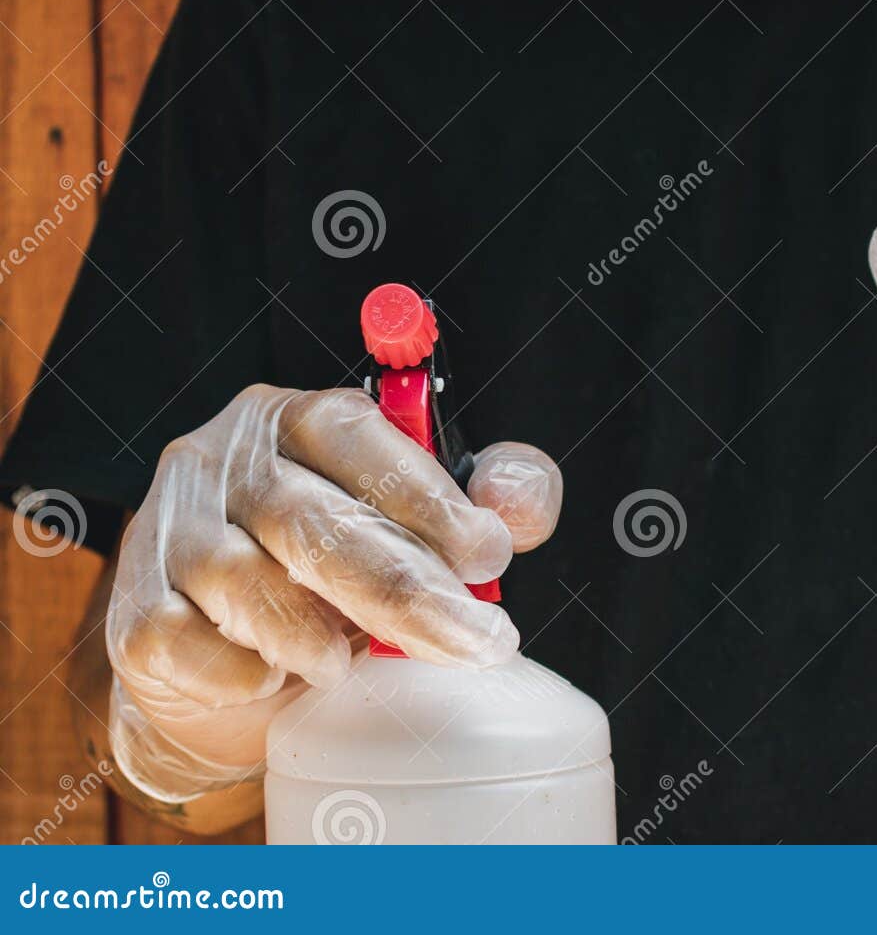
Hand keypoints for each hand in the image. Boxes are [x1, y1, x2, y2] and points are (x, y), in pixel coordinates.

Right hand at [105, 384, 562, 800]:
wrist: (233, 662)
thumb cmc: (345, 572)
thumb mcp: (424, 523)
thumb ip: (488, 500)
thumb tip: (517, 509)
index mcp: (299, 420)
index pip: (357, 436)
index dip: (425, 495)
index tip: (489, 556)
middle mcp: (224, 459)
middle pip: (311, 518)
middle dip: (404, 588)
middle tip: (475, 641)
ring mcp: (170, 529)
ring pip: (239, 577)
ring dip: (308, 631)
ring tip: (351, 662)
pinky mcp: (135, 607)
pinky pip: (177, 638)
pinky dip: (234, 668)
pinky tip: (273, 679)